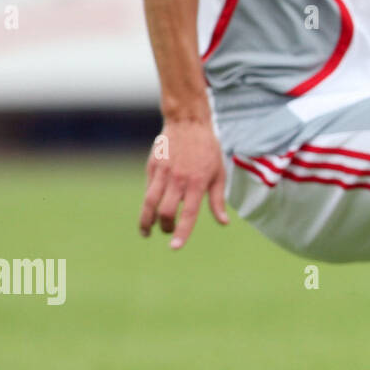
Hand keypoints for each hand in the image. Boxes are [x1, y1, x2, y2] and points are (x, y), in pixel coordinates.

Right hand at [139, 119, 229, 249]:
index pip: (189, 214)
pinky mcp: (152, 167)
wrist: (188, 123)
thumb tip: (223, 223)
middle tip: (167, 231)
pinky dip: (148, 203)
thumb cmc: (208, 150)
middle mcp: (179, 179)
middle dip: (165, 227)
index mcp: (198, 183)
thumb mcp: (219, 174)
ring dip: (146, 221)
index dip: (182, 232)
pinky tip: (150, 208)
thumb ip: (218, 200)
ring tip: (146, 231)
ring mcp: (163, 173)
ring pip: (149, 203)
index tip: (175, 247)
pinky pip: (148, 190)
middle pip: (166, 212)